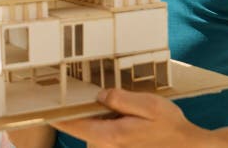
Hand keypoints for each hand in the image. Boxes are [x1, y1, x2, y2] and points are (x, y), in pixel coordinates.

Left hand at [50, 88, 211, 147]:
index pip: (73, 124)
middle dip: (80, 108)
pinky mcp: (118, 146)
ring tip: (105, 96)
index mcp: (110, 135)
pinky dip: (105, 118)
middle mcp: (106, 145)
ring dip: (96, 113)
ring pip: (92, 126)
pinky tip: (119, 109)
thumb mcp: (148, 106)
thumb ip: (121, 100)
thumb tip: (99, 95)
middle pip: (81, 124)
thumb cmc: (170, 127)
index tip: (40, 104)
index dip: (55, 114)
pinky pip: (102, 130)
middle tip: (78, 86)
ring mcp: (112, 147)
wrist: (187, 146)